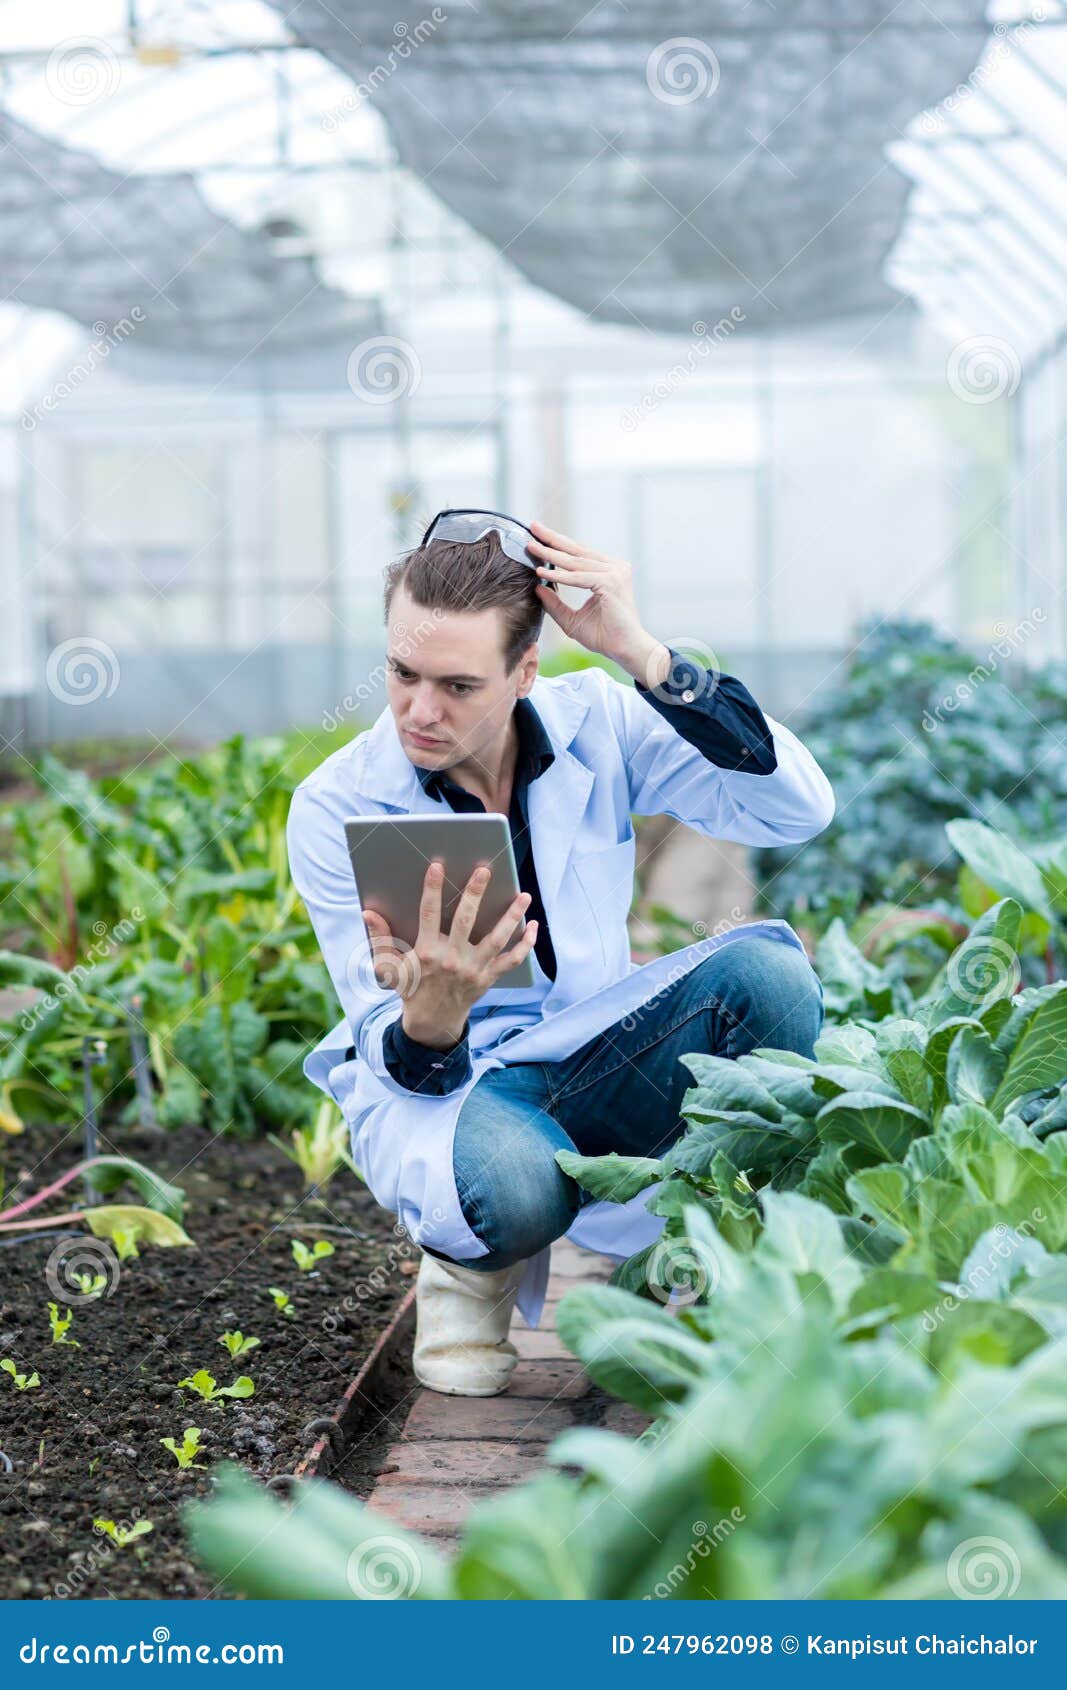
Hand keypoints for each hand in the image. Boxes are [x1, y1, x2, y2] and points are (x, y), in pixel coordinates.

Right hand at [361, 861, 537, 1050]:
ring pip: (497, 938)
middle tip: (484, 870)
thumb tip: (368, 913)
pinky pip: (512, 960)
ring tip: (523, 895)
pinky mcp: (489, 978)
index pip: (428, 913)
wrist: (432, 1022)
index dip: (432, 888)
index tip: (437, 866)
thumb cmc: (410, 988)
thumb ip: (380, 938)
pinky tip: (533, 926)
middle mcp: (452, 960)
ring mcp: (474, 969)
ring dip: (512, 916)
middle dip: (475, 893)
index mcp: (427, 952)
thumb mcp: (389, 967)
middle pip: (466, 920)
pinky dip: (526, 944)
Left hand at [525, 519, 669, 686]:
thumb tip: (537, 587)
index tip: (538, 536)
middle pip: (577, 551)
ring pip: (576, 562)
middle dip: (553, 539)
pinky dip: (560, 575)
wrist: (625, 650)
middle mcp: (614, 568)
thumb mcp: (572, 619)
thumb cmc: (604, 637)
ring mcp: (615, 573)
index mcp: (609, 572)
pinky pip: (579, 577)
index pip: (579, 554)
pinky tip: (541, 571)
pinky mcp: (611, 583)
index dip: (558, 544)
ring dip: (552, 554)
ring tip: (532, 547)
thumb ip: (555, 604)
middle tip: (533, 527)